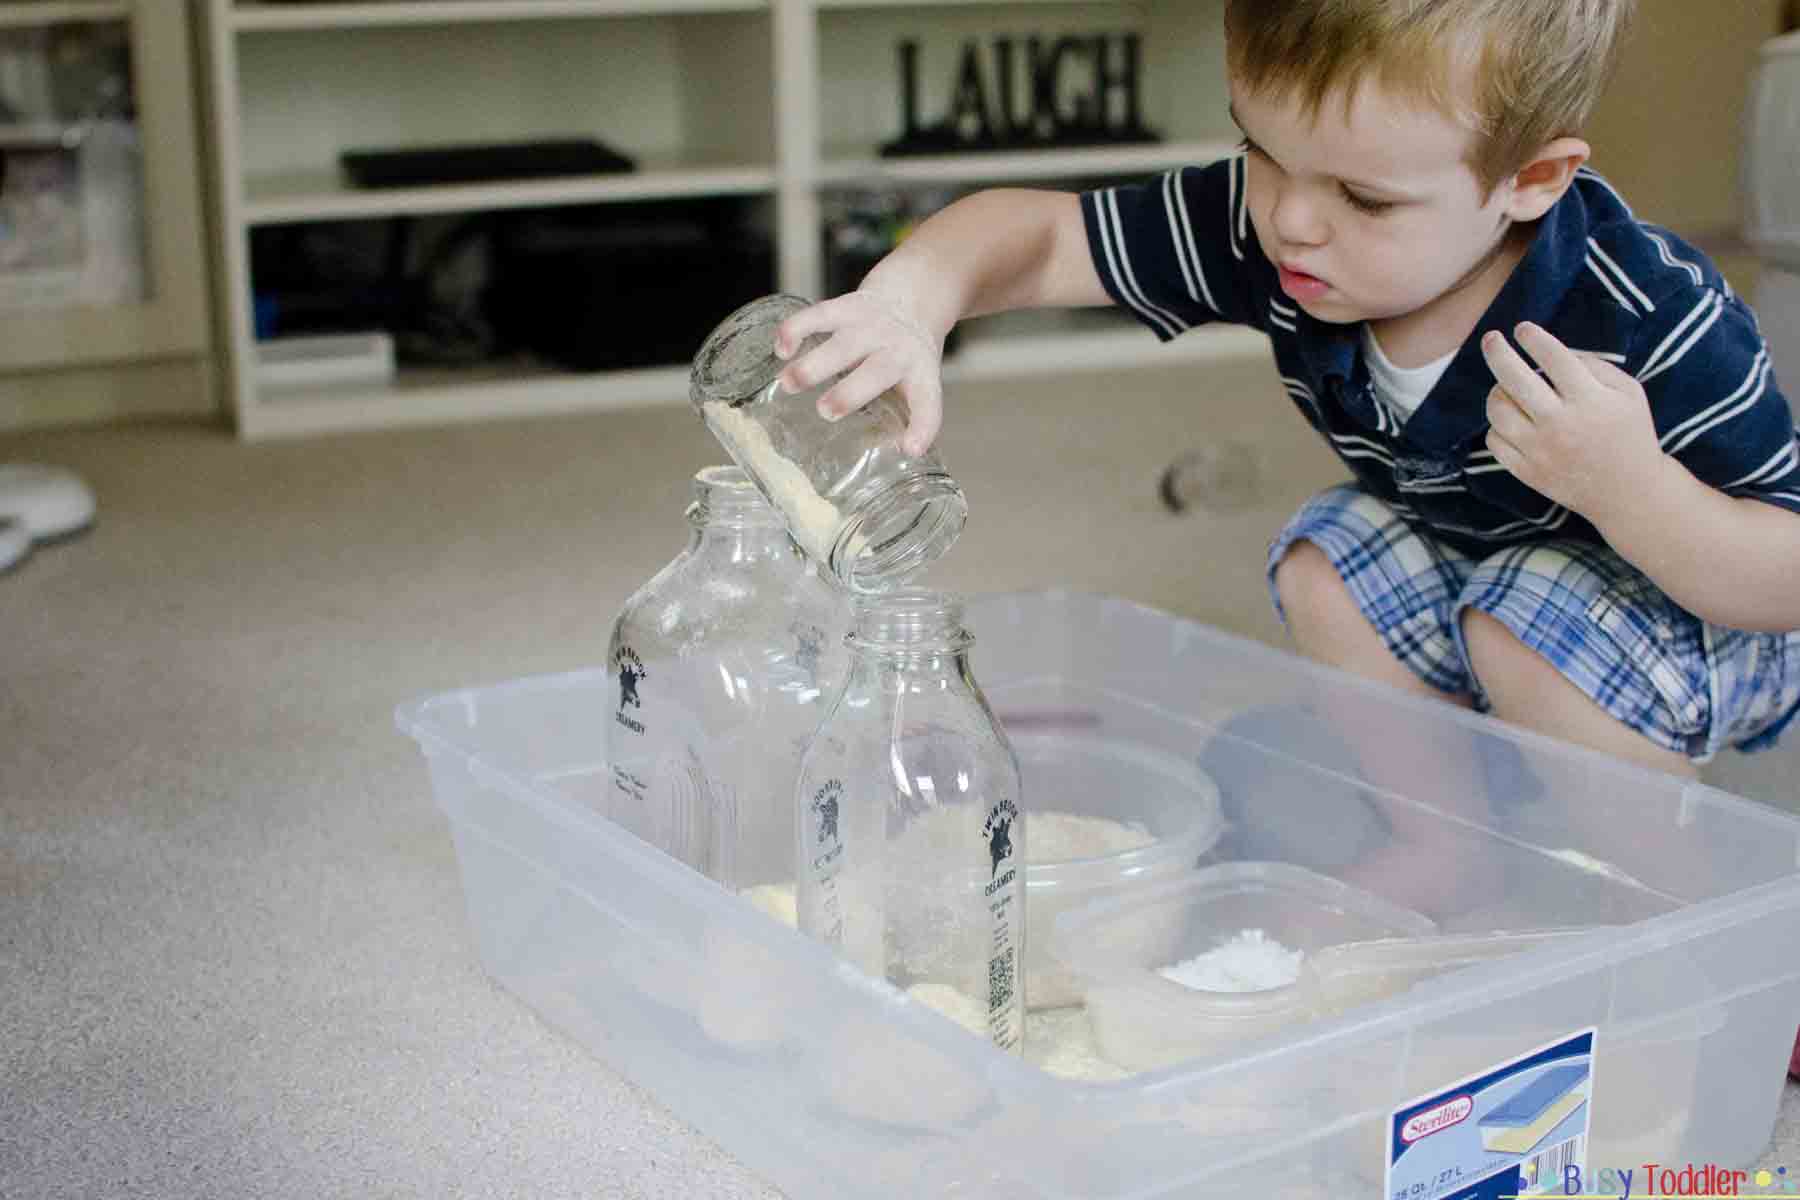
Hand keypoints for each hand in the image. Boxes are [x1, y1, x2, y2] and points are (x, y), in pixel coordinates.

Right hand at [773, 288, 945, 456]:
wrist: (913, 298)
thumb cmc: (909, 354)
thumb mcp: (919, 382)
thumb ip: (904, 416)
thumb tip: (892, 453)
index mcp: (920, 373)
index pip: (928, 403)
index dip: (922, 428)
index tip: (910, 449)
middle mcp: (898, 349)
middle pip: (876, 373)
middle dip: (847, 393)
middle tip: (825, 412)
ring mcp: (871, 326)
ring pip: (841, 345)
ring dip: (812, 365)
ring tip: (788, 383)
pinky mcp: (846, 307)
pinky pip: (818, 315)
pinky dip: (796, 330)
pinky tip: (782, 349)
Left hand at [1480, 321, 1667, 521]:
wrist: (1628, 492)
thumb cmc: (1630, 434)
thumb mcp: (1629, 392)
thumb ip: (1594, 365)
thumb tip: (1552, 349)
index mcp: (1590, 400)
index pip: (1553, 357)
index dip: (1533, 338)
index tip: (1522, 328)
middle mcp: (1560, 423)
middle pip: (1513, 378)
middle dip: (1497, 351)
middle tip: (1491, 338)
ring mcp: (1540, 450)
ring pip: (1497, 410)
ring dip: (1497, 391)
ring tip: (1507, 387)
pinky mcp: (1527, 471)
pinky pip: (1494, 440)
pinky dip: (1498, 425)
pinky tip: (1513, 420)